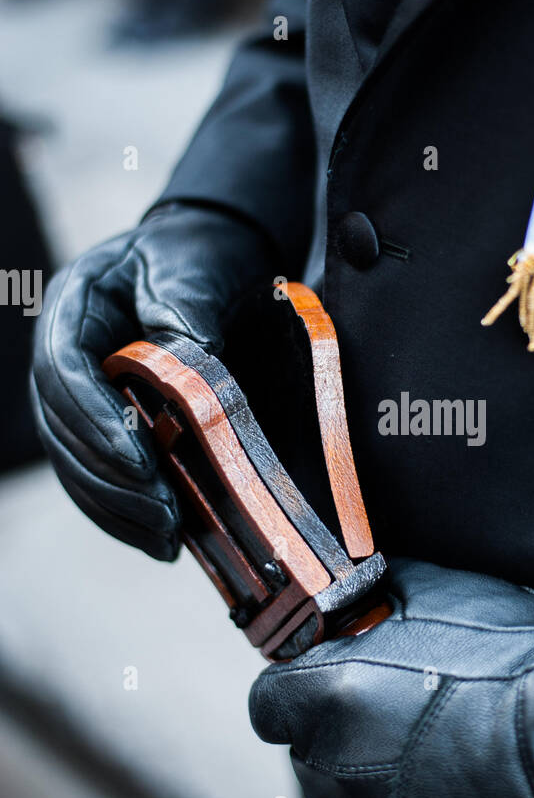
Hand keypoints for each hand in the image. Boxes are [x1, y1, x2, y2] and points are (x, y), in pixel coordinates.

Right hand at [31, 204, 275, 559]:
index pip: (64, 369)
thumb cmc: (200, 254)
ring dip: (116, 508)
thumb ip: (186, 302)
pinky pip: (96, 476)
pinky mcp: (98, 425)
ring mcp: (74, 393)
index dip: (97, 420)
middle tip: (165, 514)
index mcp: (73, 304)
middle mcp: (60, 353)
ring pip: (73, 462)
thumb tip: (194, 354)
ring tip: (167, 539)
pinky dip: (124, 513)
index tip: (142, 460)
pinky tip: (163, 542)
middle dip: (111, 478)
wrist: (208, 258)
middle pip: (61, 428)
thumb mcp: (195, 263)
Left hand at [248, 559, 533, 797]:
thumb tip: (365, 599)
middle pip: (310, 757)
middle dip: (344, 735)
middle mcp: (335, 774)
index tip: (334, 680)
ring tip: (443, 756)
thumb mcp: (438, 593)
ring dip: (376, 787)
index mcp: (326, 701)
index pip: (268, 702)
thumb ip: (379, 600)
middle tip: (406, 712)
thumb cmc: (520, 660)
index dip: (303, 686)